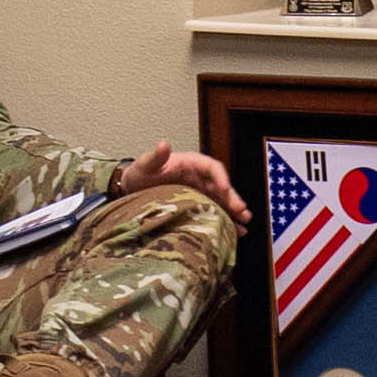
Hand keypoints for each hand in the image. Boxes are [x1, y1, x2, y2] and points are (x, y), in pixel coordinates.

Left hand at [116, 142, 251, 223]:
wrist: (133, 189)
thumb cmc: (140, 173)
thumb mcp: (145, 165)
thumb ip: (155, 157)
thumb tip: (163, 144)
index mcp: (191, 164)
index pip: (212, 167)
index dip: (221, 177)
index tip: (225, 188)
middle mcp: (200, 178)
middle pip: (221, 186)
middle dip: (232, 198)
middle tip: (241, 210)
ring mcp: (200, 193)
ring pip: (222, 201)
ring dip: (233, 210)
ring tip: (244, 222)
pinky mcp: (198, 206)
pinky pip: (215, 212)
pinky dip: (225, 221)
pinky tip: (235, 231)